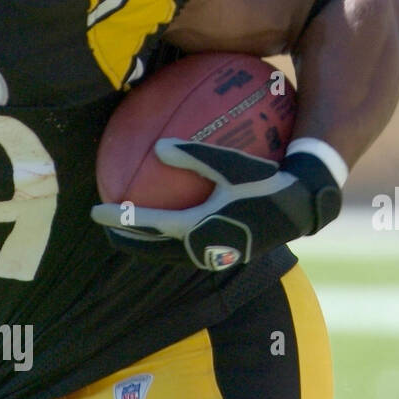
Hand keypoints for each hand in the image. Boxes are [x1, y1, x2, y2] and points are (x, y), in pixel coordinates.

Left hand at [91, 138, 343, 270]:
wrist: (302, 207)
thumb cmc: (268, 179)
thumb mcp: (231, 165)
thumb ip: (195, 156)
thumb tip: (158, 146)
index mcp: (198, 228)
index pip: (148, 225)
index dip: (120, 219)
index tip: (95, 211)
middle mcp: (201, 247)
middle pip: (151, 247)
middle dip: (126, 238)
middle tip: (104, 227)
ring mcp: (213, 253)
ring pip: (168, 252)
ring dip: (146, 242)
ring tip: (129, 230)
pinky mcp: (226, 251)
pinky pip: (188, 245)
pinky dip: (171, 237)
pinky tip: (170, 219)